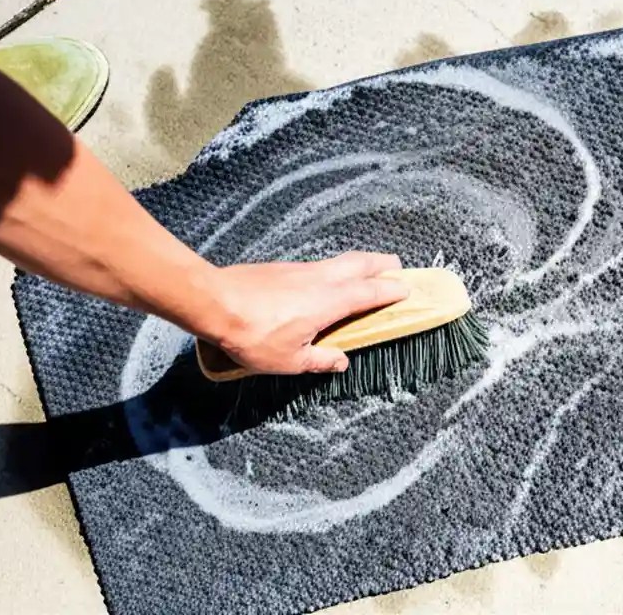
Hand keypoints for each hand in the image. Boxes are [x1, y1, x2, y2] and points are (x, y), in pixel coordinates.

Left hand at [206, 251, 408, 377]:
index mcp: (330, 302)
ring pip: (341, 260)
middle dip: (384, 265)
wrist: (214, 302)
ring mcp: (302, 269)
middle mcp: (321, 279)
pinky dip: (336, 269)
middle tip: (397, 268)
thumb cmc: (253, 335)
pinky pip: (320, 265)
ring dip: (361, 263)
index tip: (408, 291)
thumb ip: (321, 360)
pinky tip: (328, 281)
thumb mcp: (290, 360)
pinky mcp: (284, 268)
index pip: (371, 292)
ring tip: (368, 271)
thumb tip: (342, 361)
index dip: (392, 291)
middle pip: (362, 263)